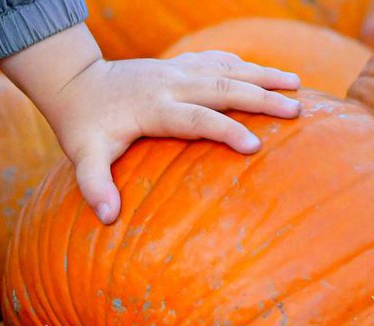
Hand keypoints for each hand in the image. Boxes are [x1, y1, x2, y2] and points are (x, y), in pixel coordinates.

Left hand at [0, 24, 301, 223]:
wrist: (75, 84)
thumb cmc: (82, 127)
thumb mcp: (82, 157)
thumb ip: (94, 185)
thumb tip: (107, 217)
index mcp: (153, 108)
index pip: (196, 119)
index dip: (225, 130)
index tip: (254, 146)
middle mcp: (169, 83)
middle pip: (222, 88)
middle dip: (261, 98)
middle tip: (296, 111)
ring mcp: (176, 69)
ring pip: (226, 69)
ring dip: (262, 75)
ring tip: (298, 85)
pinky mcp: (179, 64)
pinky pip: (217, 60)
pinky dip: (244, 65)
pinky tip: (268, 73)